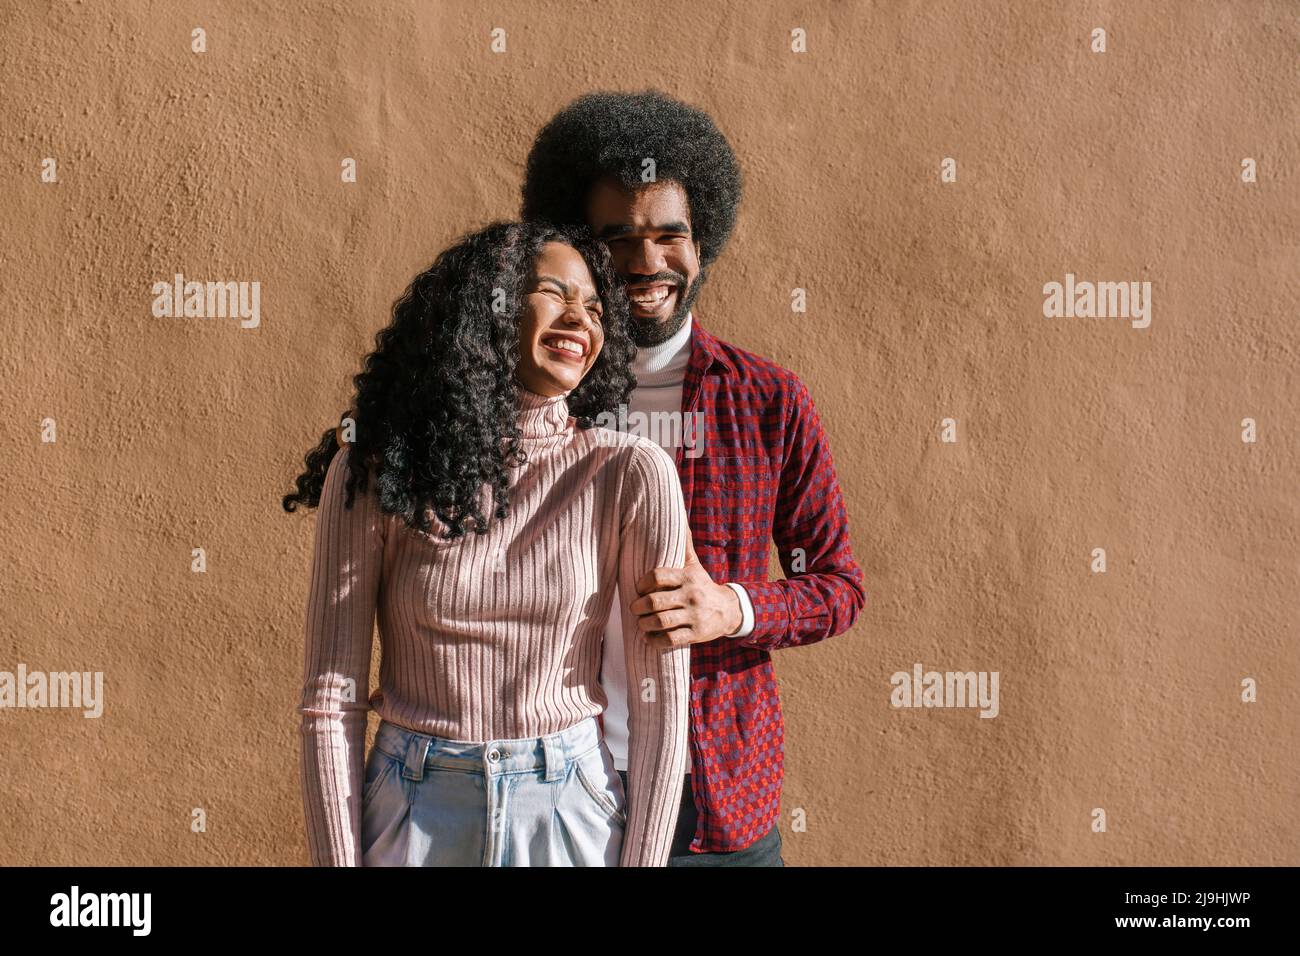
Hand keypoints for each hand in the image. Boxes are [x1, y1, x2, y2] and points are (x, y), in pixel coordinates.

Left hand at [629, 529, 743, 649]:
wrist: (729, 610)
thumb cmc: (702, 585)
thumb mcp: (694, 565)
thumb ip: (683, 545)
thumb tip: (678, 517)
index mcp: (687, 577)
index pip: (658, 576)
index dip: (642, 583)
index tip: (639, 589)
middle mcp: (691, 595)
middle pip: (655, 601)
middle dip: (638, 606)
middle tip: (635, 608)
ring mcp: (694, 616)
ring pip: (660, 621)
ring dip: (644, 624)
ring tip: (640, 623)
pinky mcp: (695, 634)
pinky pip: (670, 639)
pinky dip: (654, 640)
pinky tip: (648, 637)